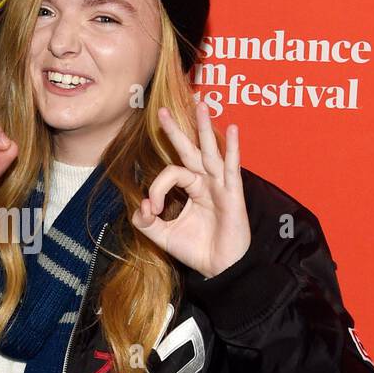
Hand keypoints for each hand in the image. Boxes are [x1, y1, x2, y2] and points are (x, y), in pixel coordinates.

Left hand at [130, 100, 250, 278]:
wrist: (219, 268)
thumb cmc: (197, 250)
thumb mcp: (162, 235)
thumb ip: (146, 221)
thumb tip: (140, 205)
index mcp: (191, 188)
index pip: (171, 173)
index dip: (158, 185)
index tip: (153, 208)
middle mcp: (206, 182)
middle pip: (190, 149)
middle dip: (177, 130)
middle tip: (161, 109)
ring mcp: (220, 186)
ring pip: (210, 151)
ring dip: (205, 128)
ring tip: (202, 104)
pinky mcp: (233, 194)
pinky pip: (231, 168)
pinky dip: (232, 148)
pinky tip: (233, 129)